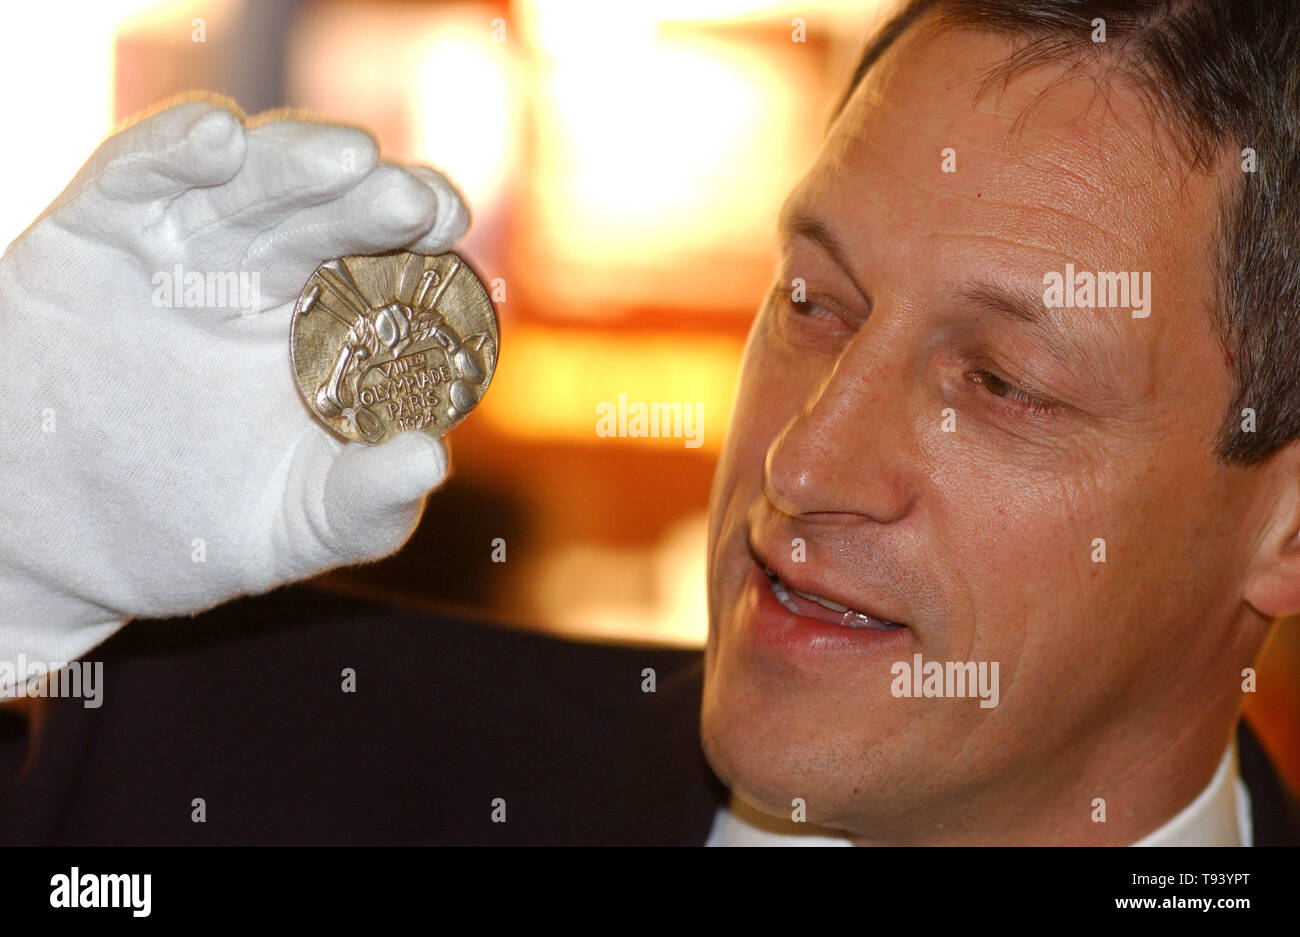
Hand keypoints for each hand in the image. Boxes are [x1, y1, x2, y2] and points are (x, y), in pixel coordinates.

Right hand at [0, 96, 468, 672]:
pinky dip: (174, 149)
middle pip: (331, 210)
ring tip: (348, 160)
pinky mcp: (101, 234)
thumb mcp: (298, 529)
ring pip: (249, 181)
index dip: (424, 233)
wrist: (58, 543)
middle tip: (413, 200)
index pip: (392, 259)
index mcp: (334, 326)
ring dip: (298, 161)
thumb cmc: (200, 526)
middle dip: (375, 197)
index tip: (451, 226)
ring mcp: (186, 248)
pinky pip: (138, 175)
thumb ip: (368, 505)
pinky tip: (218, 138)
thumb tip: (432, 458)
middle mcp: (269, 273)